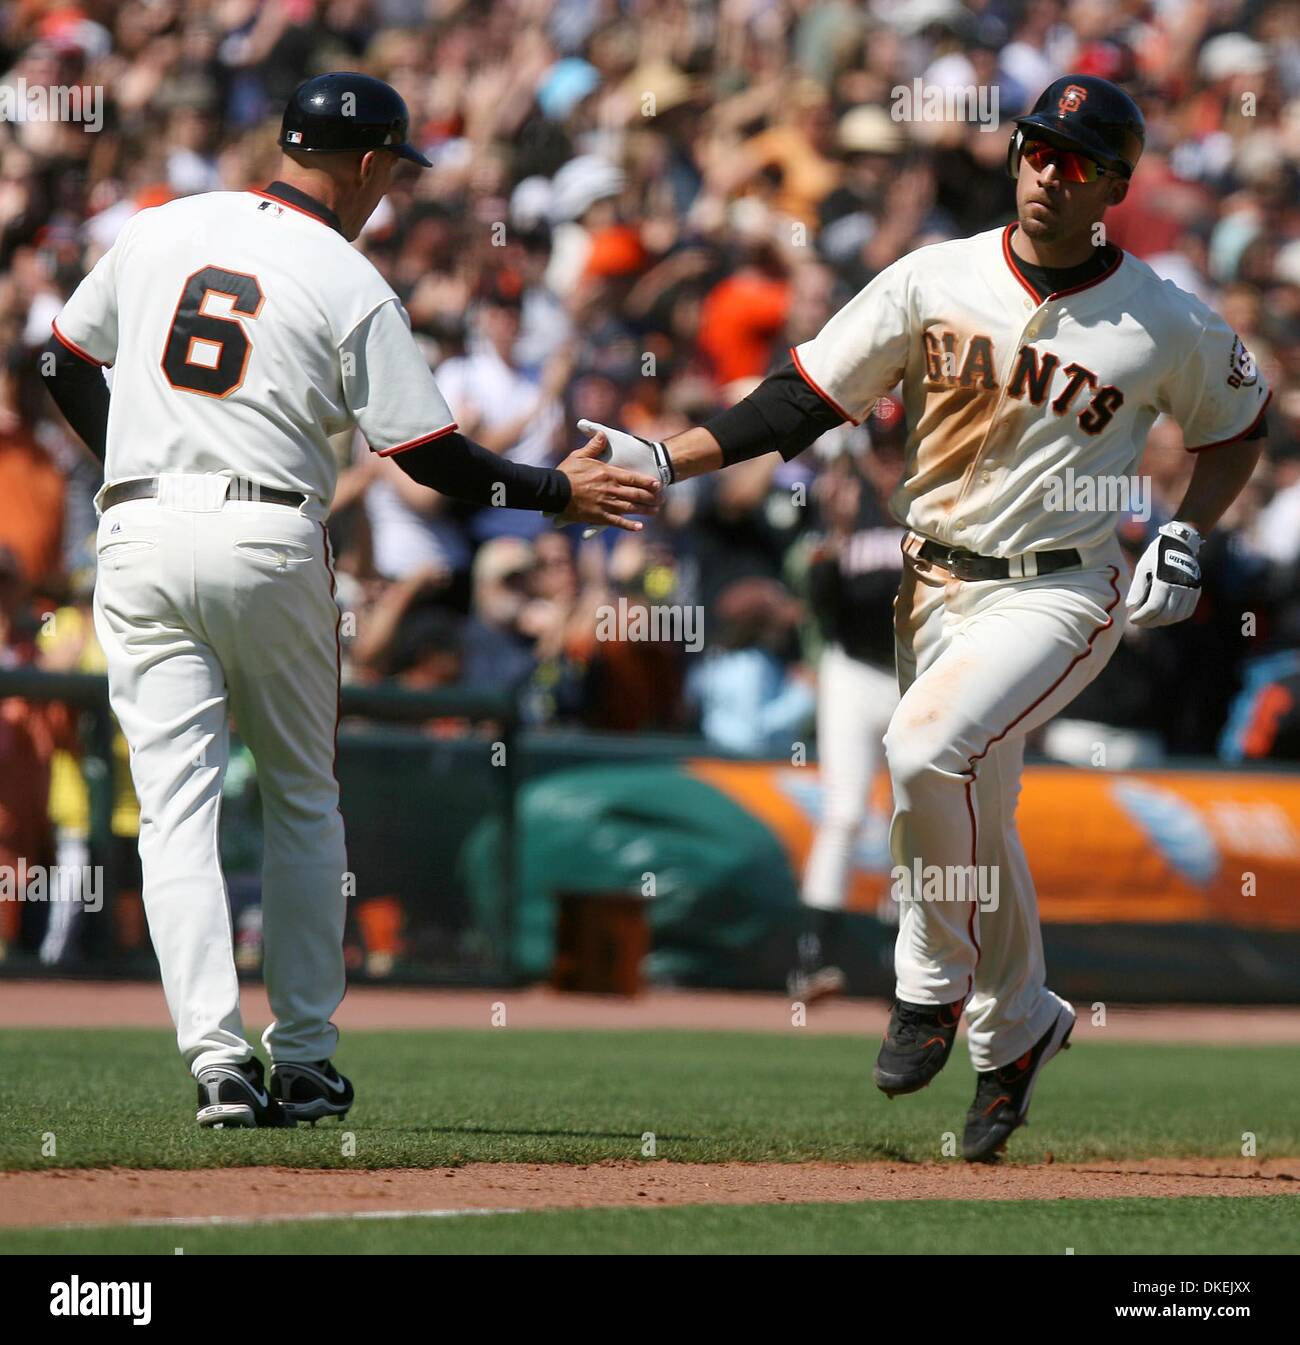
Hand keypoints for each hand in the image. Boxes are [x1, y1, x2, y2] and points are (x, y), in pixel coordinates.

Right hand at [569, 419, 673, 536]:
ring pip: (631, 508)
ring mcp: (606, 504)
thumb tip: (602, 435)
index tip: (658, 484)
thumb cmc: (566, 473)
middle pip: (636, 494)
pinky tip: (639, 527)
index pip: (633, 478)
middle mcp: (611, 490)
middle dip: (650, 497)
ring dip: (645, 510)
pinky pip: (617, 522)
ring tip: (655, 511)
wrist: (554, 492)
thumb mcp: (579, 456)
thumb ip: (593, 446)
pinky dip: (629, 525)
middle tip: (661, 499)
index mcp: (608, 474)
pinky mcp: (599, 517)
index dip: (647, 481)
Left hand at [1125, 522, 1202, 627]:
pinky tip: (1165, 616)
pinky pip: (1187, 611)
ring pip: (1177, 616)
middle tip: (1139, 621)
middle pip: (1165, 615)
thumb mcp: (1142, 567)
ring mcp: (1190, 589)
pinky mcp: (1196, 590)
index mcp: (1164, 580)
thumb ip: (1137, 587)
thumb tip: (1130, 606)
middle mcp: (1180, 586)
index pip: (1153, 607)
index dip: (1142, 617)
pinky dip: (1175, 618)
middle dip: (1150, 622)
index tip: (1132, 619)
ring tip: (1150, 620)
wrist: (1180, 542)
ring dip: (1162, 622)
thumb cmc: (1157, 554)